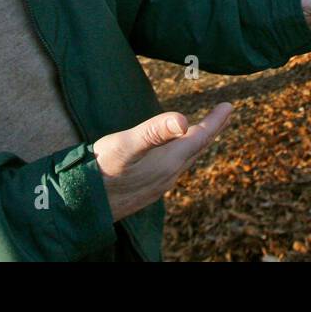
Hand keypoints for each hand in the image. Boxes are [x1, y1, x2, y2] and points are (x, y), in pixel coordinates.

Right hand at [92, 103, 232, 221]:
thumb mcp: (125, 146)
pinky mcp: (146, 190)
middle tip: (224, 114)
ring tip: (203, 132)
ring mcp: (157, 185)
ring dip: (197, 144)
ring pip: (186, 160)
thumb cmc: (100, 171)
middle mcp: (168, 175)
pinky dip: (182, 154)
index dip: (215, 121)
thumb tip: (184, 120)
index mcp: (168, 162)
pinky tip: (173, 155)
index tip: (229, 106)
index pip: (200, 138)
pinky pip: (173, 168)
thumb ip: (154, 132)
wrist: (80, 205)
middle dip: (211, 130)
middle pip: (197, 149)